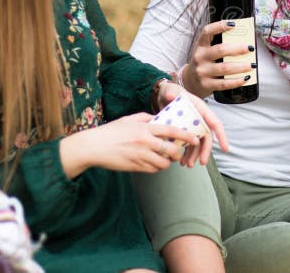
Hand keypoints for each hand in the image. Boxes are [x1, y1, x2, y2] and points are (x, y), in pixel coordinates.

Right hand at [59, 113, 199, 178]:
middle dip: (178, 153)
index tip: (195, 138)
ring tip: (164, 157)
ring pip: (164, 163)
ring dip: (167, 162)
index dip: (186, 136)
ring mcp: (140, 156)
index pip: (171, 131)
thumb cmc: (111, 131)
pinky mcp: (135, 167)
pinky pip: (153, 170)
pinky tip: (153, 162)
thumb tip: (161, 119)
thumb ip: (147, 118)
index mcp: (145, 128)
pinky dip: (156, 167)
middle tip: (177, 151)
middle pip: (171, 150)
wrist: (93, 147)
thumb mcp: (129, 119)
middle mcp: (145, 142)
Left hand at [155, 82, 229, 167]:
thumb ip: (171, 93)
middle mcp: (199, 118)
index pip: (214, 123)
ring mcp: (193, 126)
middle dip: (205, 151)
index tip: (225, 148)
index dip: (221, 135)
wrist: (163, 96)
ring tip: (187, 165)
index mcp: (200, 109)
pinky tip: (182, 161)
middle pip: (207, 137)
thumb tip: (171, 96)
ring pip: (198, 143)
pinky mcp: (186, 131)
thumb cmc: (170, 92)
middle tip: (201, 162)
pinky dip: (186, 154)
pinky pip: (189, 145)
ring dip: (194, 155)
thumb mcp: (170, 91)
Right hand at [181, 20, 256, 96]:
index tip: (234, 24)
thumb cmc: (204, 63)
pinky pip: (224, 83)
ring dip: (241, 66)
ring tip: (252, 65)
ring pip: (224, 68)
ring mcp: (202, 71)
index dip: (219, 26)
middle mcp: (200, 57)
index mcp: (201, 46)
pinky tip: (245, 78)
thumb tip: (243, 40)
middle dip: (238, 49)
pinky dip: (236, 81)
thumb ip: (218, 45)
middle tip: (250, 48)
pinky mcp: (206, 84)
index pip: (207, 32)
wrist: (190, 82)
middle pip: (220, 50)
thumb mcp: (206, 51)